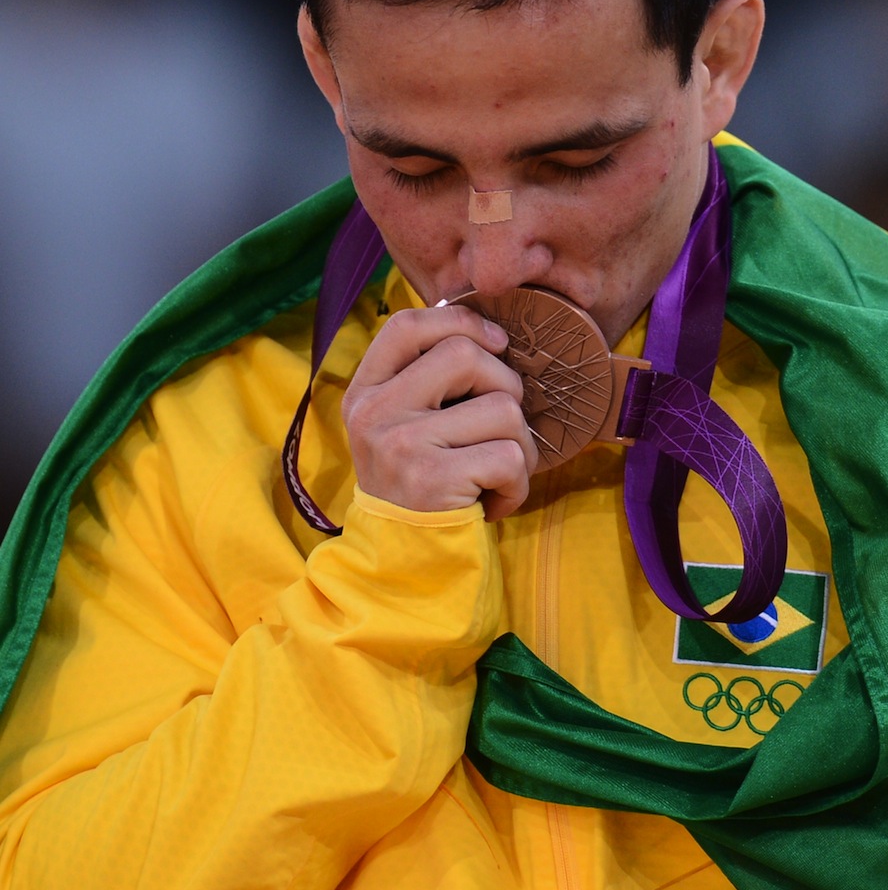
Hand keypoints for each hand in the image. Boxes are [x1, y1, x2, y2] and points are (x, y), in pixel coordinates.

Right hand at [342, 304, 538, 520]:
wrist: (404, 569)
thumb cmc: (421, 493)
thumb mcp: (403, 430)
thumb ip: (426, 383)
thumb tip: (486, 333)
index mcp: (365, 393)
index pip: (406, 325)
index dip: (460, 320)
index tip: (495, 343)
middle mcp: (375, 413)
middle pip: (465, 355)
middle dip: (506, 388)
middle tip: (501, 429)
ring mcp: (400, 445)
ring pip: (502, 408)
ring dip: (520, 447)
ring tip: (497, 475)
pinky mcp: (433, 480)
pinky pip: (510, 457)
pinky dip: (518, 485)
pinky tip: (495, 503)